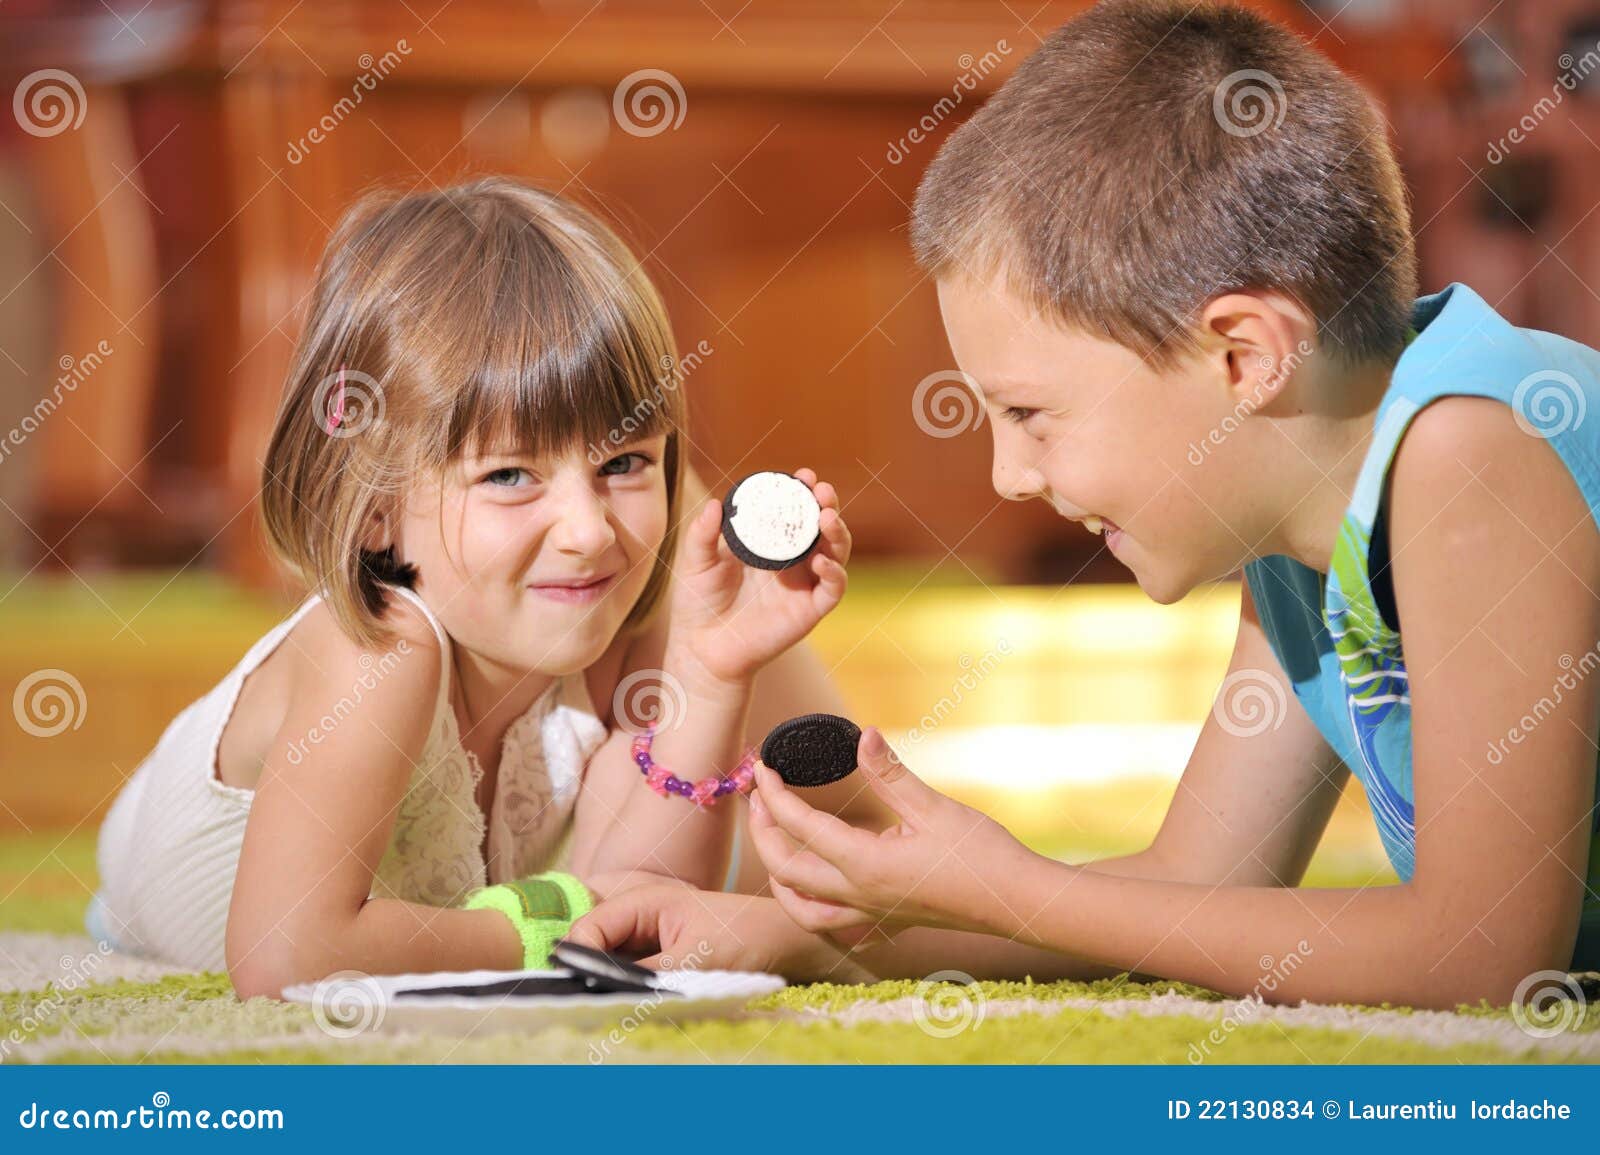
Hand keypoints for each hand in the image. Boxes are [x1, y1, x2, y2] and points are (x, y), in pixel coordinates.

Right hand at [565, 884, 873, 982]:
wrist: (790, 940)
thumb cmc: (747, 936)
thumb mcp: (694, 958)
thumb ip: (644, 975)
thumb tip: (602, 993)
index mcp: (642, 901)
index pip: (587, 930)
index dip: (578, 960)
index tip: (584, 994)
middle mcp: (639, 916)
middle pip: (593, 948)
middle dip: (593, 977)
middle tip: (601, 1008)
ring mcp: (649, 937)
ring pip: (610, 966)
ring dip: (614, 988)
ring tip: (622, 1010)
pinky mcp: (661, 957)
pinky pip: (632, 977)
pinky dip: (634, 992)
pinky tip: (642, 1007)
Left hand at [667, 468, 849, 687]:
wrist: (703, 646)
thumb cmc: (699, 602)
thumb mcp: (696, 562)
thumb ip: (702, 534)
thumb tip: (713, 504)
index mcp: (769, 542)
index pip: (793, 510)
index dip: (802, 492)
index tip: (803, 475)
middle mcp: (792, 560)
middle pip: (821, 526)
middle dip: (827, 504)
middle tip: (821, 490)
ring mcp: (804, 583)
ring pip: (836, 552)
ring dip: (838, 532)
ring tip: (827, 517)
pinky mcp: (810, 609)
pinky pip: (833, 588)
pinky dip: (834, 573)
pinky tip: (821, 561)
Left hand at [749, 727, 1037, 937]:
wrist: (1018, 902)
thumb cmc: (981, 854)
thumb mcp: (934, 807)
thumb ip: (892, 773)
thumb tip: (863, 735)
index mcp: (866, 864)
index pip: (801, 826)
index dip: (774, 794)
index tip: (762, 767)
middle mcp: (860, 895)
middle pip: (786, 871)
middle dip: (763, 832)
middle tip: (758, 796)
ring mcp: (872, 915)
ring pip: (802, 909)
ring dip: (778, 877)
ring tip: (772, 844)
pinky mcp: (888, 921)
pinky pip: (833, 926)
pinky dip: (811, 909)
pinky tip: (815, 892)